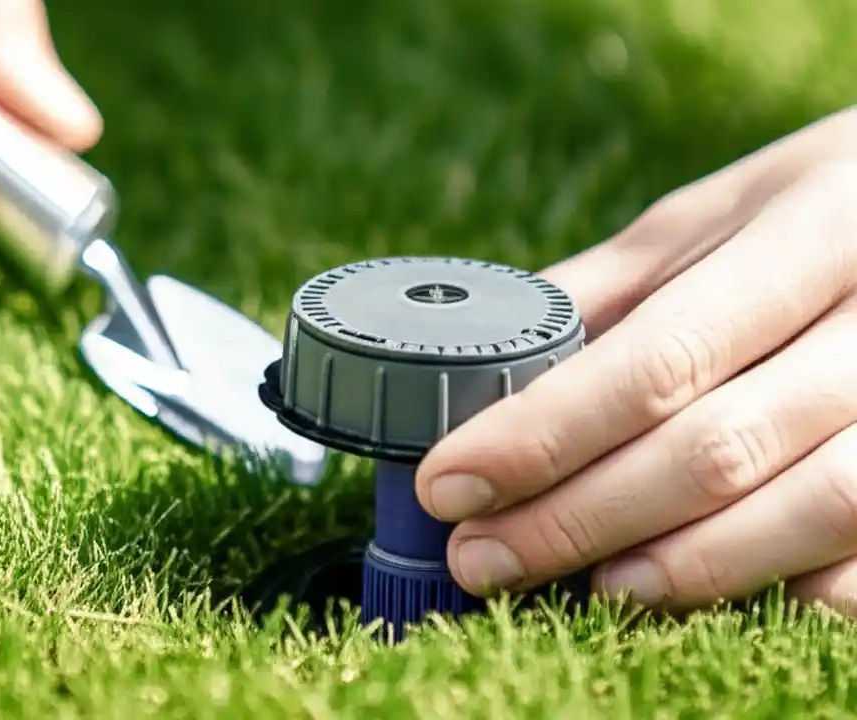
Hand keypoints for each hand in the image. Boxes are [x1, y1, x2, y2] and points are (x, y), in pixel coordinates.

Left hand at [414, 106, 856, 616]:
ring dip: (687, 566)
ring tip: (594, 589)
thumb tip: (481, 354)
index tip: (449, 482)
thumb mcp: (723, 216)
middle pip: (719, 447)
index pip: (659, 356)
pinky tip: (717, 596)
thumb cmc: (827, 208)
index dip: (545, 433)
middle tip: (483, 557)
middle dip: (581, 516)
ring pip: (813, 509)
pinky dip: (797, 586)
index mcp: (808, 231)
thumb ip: (612, 287)